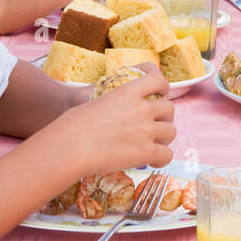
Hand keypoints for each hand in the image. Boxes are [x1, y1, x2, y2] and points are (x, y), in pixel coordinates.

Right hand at [58, 68, 174, 172]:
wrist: (69, 147)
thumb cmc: (70, 126)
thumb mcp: (91, 101)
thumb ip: (110, 102)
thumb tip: (113, 111)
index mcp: (127, 91)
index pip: (157, 78)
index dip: (163, 85)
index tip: (161, 91)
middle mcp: (141, 108)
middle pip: (169, 108)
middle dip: (164, 117)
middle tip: (154, 125)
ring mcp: (145, 130)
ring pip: (171, 131)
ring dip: (164, 138)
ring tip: (153, 144)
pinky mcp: (146, 151)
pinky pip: (167, 154)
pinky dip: (162, 158)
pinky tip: (152, 161)